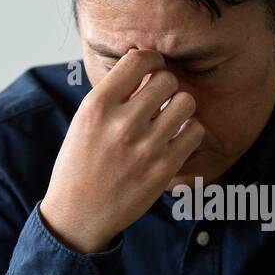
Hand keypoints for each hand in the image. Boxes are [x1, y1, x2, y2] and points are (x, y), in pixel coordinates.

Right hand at [39, 49, 203, 252]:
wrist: (78, 215)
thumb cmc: (80, 164)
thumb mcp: (84, 122)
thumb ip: (113, 95)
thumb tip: (146, 67)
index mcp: (97, 106)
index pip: (137, 60)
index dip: (151, 60)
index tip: (152, 68)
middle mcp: (122, 124)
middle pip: (167, 80)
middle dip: (166, 85)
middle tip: (160, 98)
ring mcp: (145, 147)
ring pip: (186, 102)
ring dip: (180, 107)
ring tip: (170, 117)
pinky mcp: (164, 169)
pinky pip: (195, 132)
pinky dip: (190, 132)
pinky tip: (177, 138)